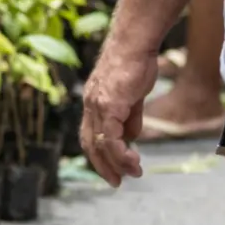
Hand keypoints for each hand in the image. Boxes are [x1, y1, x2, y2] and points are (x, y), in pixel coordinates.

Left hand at [80, 41, 158, 186]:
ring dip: (116, 163)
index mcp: (93, 103)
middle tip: (116, 181)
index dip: (98, 155)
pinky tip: (133, 160)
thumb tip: (131, 138)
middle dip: (103, 165)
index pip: (89, 136)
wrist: (134, 43)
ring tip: (133, 173)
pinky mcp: (109, 104)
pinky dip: (121, 152)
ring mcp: (98, 105)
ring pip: (101, 144)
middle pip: (90, 144)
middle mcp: (90, 106)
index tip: (111, 169)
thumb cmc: (135, 63)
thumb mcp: (132, 96)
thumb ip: (130, 117)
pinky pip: (111, 137)